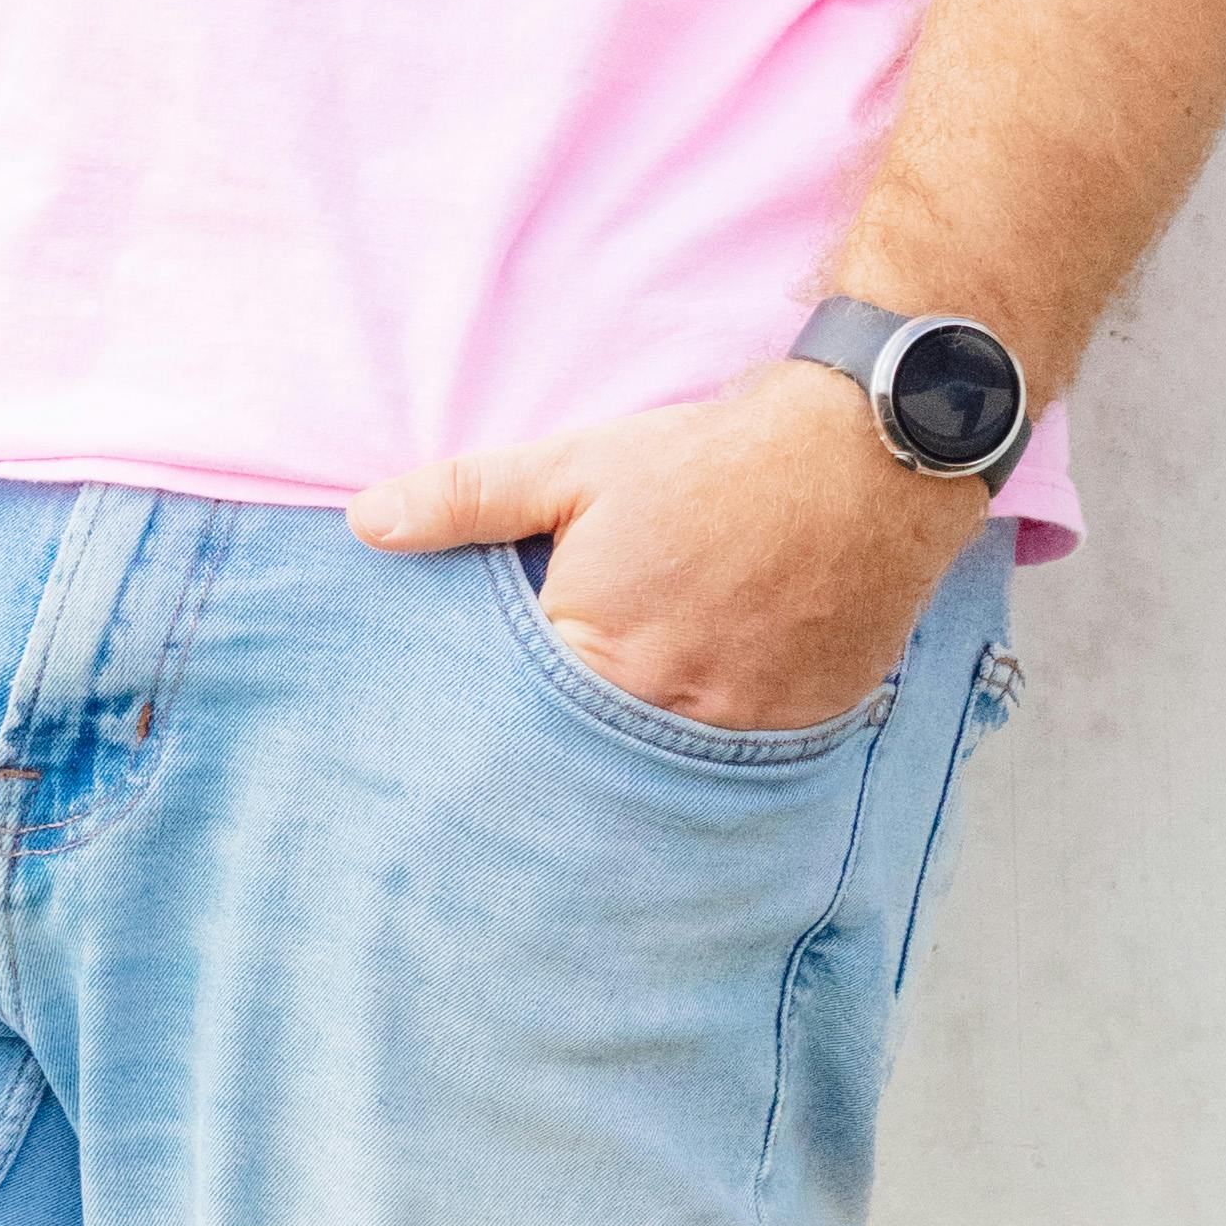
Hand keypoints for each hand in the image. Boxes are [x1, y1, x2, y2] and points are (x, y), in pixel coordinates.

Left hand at [349, 362, 981, 731]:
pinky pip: (740, 766)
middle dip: (565, 748)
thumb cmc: (708, 460)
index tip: (474, 725)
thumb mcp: (576, 465)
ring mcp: (741, 729)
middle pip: (589, 757)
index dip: (501, 709)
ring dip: (641, 754)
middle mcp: (667, 708)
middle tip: (547, 750)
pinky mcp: (800, 731)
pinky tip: (707, 713)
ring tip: (634, 726)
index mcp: (595, 650)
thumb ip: (467, 500)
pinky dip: (716, 747)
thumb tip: (365, 524)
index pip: (517, 718)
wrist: (860, 456)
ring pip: (664, 769)